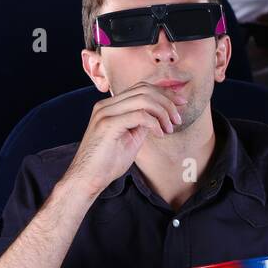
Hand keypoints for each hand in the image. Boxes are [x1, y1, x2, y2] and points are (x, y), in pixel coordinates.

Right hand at [59, 82, 185, 199]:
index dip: (163, 93)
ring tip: (170, 128)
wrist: (87, 179)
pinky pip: (139, 115)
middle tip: (178, 118)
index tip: (180, 104)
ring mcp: (105, 113)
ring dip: (163, 112)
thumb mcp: (130, 139)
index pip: (140, 88)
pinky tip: (160, 134)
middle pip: (144, 89)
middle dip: (167, 101)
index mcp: (109, 106)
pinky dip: (155, 123)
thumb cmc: (106, 163)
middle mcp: (105, 105)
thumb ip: (142, 124)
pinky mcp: (107, 124)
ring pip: (143, 99)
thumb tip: (159, 116)